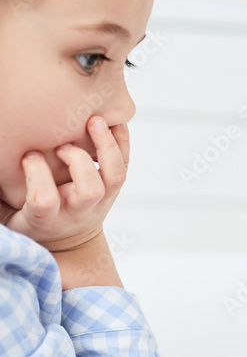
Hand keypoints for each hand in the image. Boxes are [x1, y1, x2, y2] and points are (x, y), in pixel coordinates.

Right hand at [5, 117, 128, 251]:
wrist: (68, 237)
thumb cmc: (32, 220)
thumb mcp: (10, 213)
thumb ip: (2, 193)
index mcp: (47, 218)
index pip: (45, 201)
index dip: (37, 175)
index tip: (29, 156)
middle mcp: (78, 211)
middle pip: (89, 191)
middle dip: (77, 160)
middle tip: (61, 144)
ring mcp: (101, 201)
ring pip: (114, 177)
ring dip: (107, 147)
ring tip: (95, 120)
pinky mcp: (113, 190)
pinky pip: (124, 166)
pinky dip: (122, 142)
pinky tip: (114, 121)